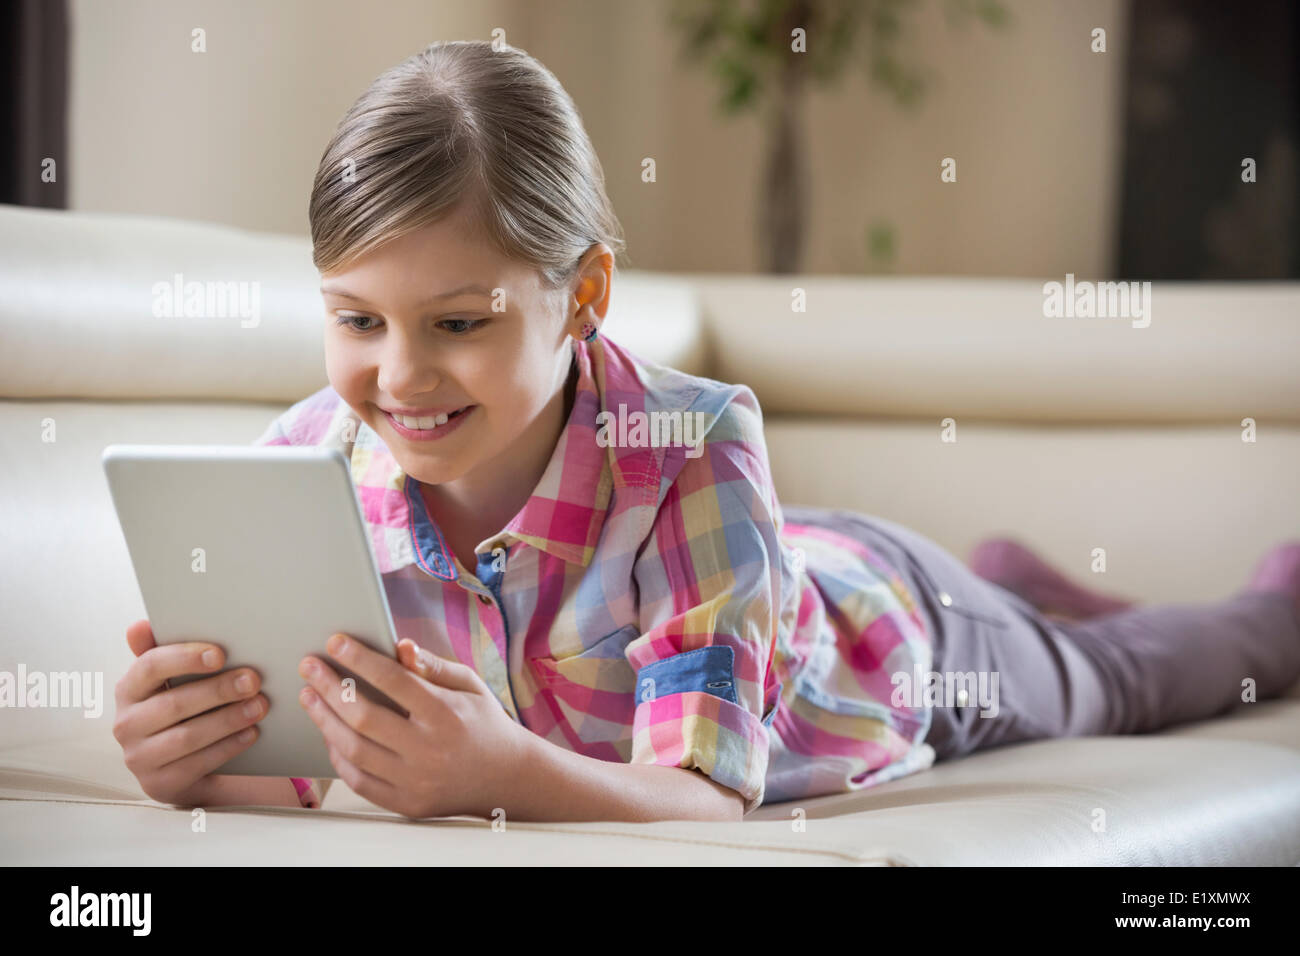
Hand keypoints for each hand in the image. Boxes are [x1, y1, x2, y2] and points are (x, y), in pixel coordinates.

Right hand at [113, 619, 267, 805]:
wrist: (178, 766)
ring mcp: (139, 758)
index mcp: (128, 689)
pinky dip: (228, 746)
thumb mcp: (169, 681)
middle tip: (254, 679)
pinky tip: (252, 733)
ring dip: (228, 719)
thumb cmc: (179, 709)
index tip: (220, 654)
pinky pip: (197, 764)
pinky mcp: (159, 784)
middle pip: (174, 704)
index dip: (184, 658)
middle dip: (218, 690)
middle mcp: (126, 724)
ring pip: (187, 736)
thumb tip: (139, 626)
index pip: (150, 667)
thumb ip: (160, 652)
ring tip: (260, 705)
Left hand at [297, 634, 530, 819]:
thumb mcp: (469, 685)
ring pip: (354, 750)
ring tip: (310, 697)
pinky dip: (338, 756)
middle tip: (309, 666)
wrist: (506, 777)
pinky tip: (330, 733)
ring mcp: (416, 781)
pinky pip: (359, 780)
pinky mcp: (407, 804)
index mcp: (447, 714)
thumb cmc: (484, 723)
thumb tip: (399, 646)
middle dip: (330, 688)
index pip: (393, 680)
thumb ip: (433, 666)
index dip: (360, 659)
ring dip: (325, 720)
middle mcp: (430, 750)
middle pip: (364, 717)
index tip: (335, 642)